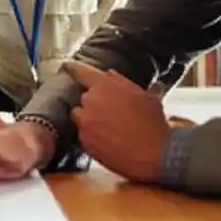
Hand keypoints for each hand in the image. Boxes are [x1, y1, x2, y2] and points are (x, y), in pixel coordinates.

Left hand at [65, 60, 170, 183]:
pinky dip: (91, 135)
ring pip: (79, 115)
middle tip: (112, 113)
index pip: (81, 72)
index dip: (72, 68)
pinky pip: (82, 134)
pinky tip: (108, 141)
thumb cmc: (153, 123)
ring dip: (88, 118)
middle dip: (94, 103)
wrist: (155, 154)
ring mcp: (85, 122)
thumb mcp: (145, 96)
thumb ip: (123, 83)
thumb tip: (111, 75)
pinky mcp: (84, 141)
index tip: (66, 66)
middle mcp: (91, 101)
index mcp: (105, 86)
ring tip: (109, 128)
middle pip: (83, 97)